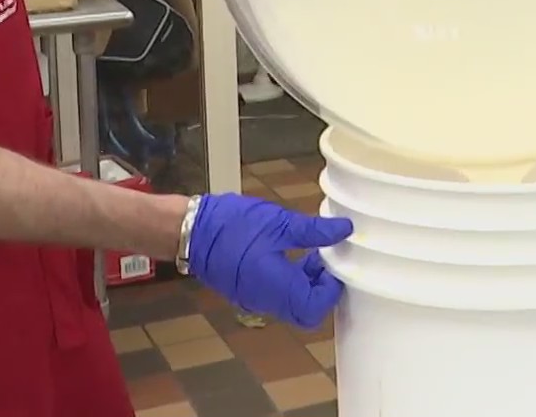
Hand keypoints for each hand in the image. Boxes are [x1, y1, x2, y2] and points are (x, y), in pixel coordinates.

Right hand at [187, 193, 352, 330]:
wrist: (191, 230)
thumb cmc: (234, 225)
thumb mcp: (280, 222)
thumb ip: (314, 231)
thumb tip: (344, 230)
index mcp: (277, 287)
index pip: (317, 307)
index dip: (332, 288)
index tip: (337, 263)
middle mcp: (266, 301)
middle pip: (307, 312)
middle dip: (322, 289)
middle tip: (327, 260)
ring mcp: (255, 300)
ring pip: (293, 306)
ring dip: (308, 285)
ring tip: (313, 253)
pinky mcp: (247, 293)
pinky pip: (278, 298)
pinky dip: (292, 284)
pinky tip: (293, 256)